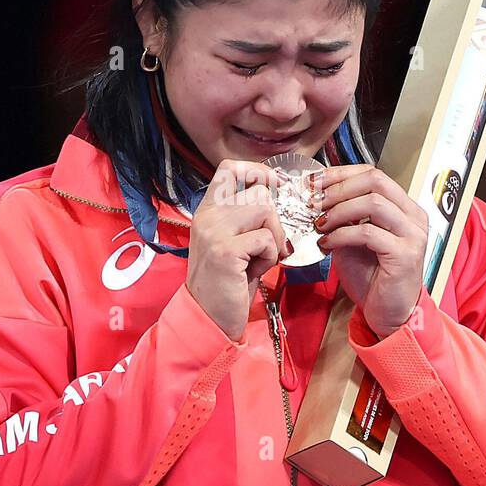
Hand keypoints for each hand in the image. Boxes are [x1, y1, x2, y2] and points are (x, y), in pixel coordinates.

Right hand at [186, 160, 289, 342]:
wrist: (208, 317)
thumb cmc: (228, 281)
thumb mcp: (233, 242)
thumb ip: (246, 217)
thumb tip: (278, 193)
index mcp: (207, 210)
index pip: (229, 167)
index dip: (258, 171)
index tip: (275, 187)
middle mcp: (207, 215)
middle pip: (259, 193)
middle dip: (274, 221)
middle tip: (265, 247)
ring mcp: (213, 231)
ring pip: (265, 210)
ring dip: (273, 238)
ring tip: (258, 259)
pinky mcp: (225, 250)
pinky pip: (266, 239)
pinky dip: (270, 257)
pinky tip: (253, 271)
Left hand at [312, 164, 428, 338]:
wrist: (389, 314)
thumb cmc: (373, 278)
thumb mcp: (354, 239)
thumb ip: (344, 217)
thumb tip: (316, 197)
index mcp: (403, 208)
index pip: (373, 174)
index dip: (340, 174)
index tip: (314, 182)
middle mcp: (413, 216)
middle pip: (375, 181)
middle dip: (338, 188)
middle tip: (314, 202)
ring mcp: (412, 235)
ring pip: (372, 203)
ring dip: (338, 211)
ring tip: (319, 224)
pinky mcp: (404, 255)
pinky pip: (368, 233)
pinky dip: (341, 235)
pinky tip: (326, 244)